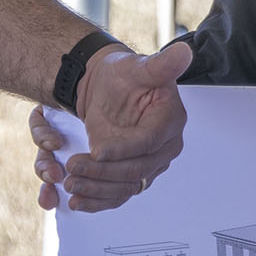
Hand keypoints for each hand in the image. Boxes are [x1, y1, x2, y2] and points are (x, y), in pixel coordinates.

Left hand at [32, 40, 190, 212]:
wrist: (106, 88)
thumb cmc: (123, 76)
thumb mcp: (138, 67)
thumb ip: (161, 65)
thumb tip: (184, 53)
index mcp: (170, 120)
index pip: (148, 141)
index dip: (123, 148)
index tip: (97, 150)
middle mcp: (164, 147)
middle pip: (136, 168)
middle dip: (103, 171)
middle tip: (74, 167)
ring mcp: (149, 164)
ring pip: (126, 186)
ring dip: (97, 189)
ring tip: (71, 183)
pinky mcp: (132, 175)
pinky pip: (118, 194)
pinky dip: (98, 202)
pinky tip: (78, 203)